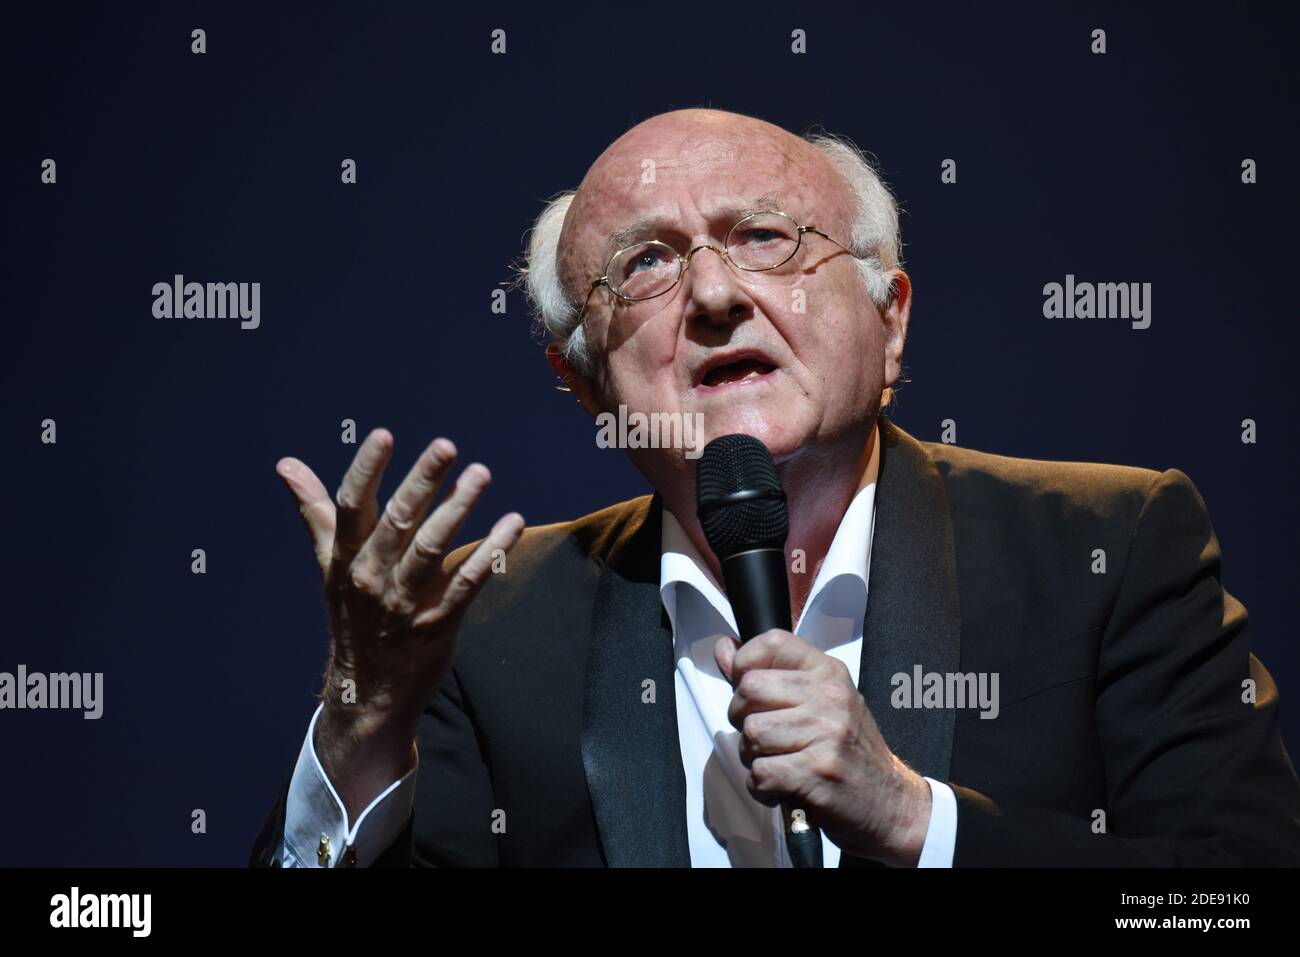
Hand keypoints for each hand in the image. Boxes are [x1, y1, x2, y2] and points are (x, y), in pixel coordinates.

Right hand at [276, 428, 523, 816]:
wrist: (367, 692)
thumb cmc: (353, 615)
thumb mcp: (330, 565)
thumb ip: (316, 511)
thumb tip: (286, 464)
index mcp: (346, 559)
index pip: (350, 506)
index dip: (366, 470)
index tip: (383, 435)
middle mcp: (372, 577)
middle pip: (396, 521)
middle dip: (421, 481)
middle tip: (446, 446)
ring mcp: (404, 603)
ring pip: (432, 548)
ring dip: (459, 508)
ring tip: (480, 473)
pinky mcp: (437, 623)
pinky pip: (467, 583)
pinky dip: (492, 553)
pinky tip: (512, 523)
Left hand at [715, 629, 932, 866]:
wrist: (892, 803)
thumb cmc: (850, 752)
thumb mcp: (819, 702)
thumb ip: (771, 675)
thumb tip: (725, 648)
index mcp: (828, 673)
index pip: (772, 643)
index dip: (744, 663)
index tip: (747, 688)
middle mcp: (829, 697)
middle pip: (750, 690)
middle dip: (743, 718)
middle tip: (765, 737)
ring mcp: (826, 734)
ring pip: (751, 735)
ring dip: (754, 757)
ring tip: (780, 763)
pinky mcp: (818, 772)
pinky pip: (761, 773)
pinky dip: (762, 787)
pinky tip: (782, 787)